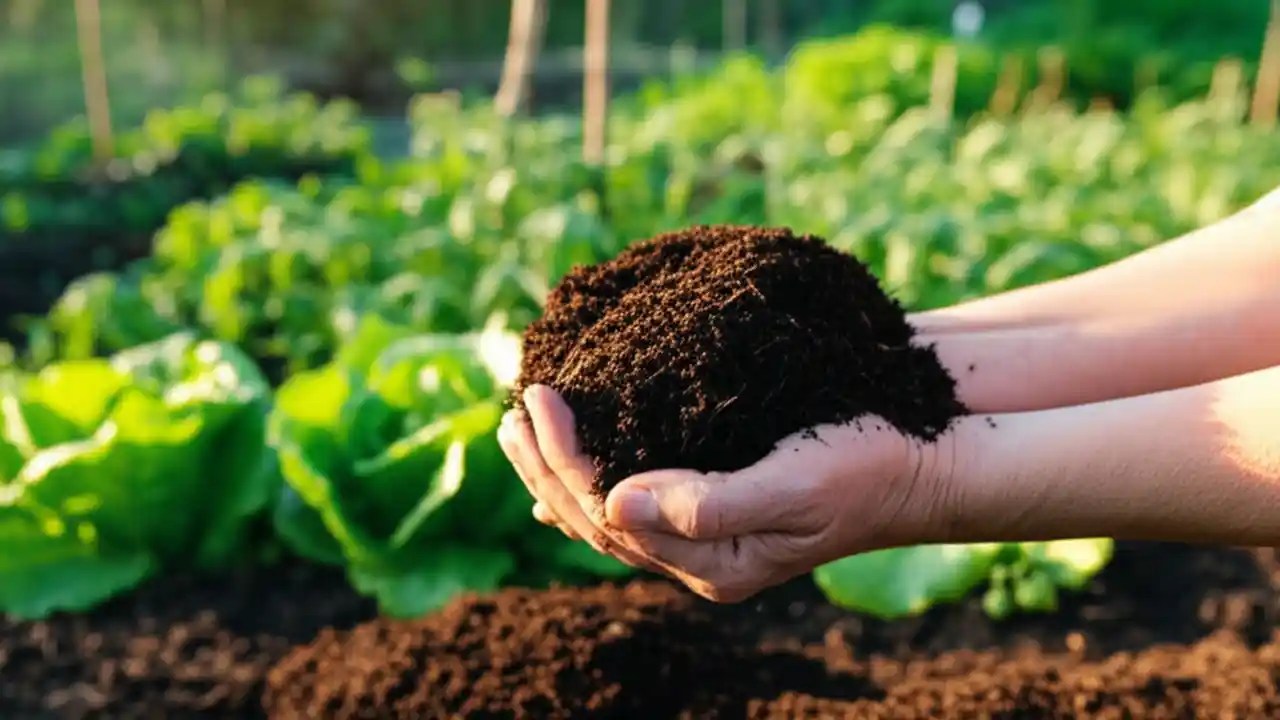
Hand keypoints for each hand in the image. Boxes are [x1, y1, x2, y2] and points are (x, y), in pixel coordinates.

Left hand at [497, 384, 950, 602]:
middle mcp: (700, 558)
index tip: (539, 396)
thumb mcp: (793, 484)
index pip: (608, 514)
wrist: (921, 465)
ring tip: (521, 430)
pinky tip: (575, 466)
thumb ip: (707, 504)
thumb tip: (616, 503)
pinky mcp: (717, 505)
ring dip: (560, 473)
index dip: (563, 457)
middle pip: (596, 520)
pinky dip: (596, 477)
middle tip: (510, 412)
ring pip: (609, 512)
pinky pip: (638, 500)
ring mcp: (707, 536)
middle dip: (545, 467)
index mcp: (711, 562)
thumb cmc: (864, 465)